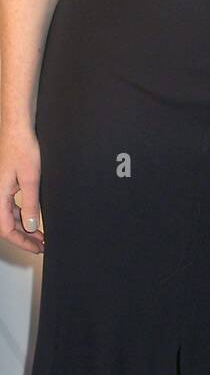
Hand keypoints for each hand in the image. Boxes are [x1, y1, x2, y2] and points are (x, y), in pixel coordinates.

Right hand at [0, 124, 44, 254]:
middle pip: (7, 224)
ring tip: (41, 235)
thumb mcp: (31, 178)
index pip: (6, 228)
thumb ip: (30, 204)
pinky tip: (34, 217)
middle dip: (25, 237)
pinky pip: (12, 205)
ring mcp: (1, 188)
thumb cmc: (22, 147)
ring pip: (10, 215)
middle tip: (42, 245)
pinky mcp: (7, 182)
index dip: (21, 241)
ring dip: (25, 226)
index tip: (36, 248)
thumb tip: (30, 226)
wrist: (18, 127)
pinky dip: (23, 213)